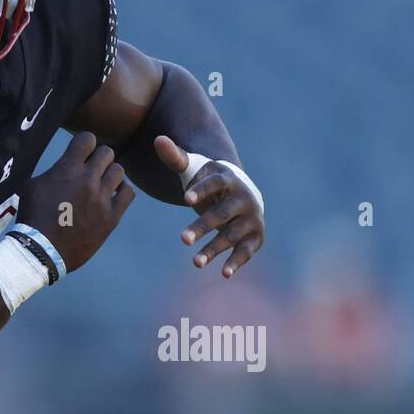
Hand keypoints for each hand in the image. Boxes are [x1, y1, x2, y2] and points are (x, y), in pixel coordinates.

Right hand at [17, 132, 136, 271]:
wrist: (43, 249)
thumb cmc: (33, 216)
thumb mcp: (33, 185)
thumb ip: (52, 171)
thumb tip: (63, 167)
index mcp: (68, 169)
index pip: (87, 139)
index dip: (85, 143)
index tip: (81, 152)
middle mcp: (88, 179)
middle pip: (107, 152)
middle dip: (98, 157)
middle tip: (91, 168)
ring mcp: (103, 198)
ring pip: (119, 170)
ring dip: (110, 173)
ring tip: (102, 182)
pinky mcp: (112, 216)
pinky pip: (129, 193)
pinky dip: (122, 189)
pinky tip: (114, 194)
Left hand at [154, 135, 264, 278]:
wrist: (240, 194)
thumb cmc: (209, 182)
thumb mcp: (194, 169)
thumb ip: (176, 157)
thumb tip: (158, 140)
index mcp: (228, 179)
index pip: (215, 183)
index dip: (202, 190)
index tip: (186, 199)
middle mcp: (244, 198)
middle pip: (221, 214)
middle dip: (202, 227)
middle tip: (181, 239)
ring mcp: (251, 218)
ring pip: (231, 235)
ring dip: (214, 249)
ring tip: (194, 263)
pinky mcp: (255, 236)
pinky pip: (246, 251)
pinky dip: (236, 262)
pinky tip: (224, 273)